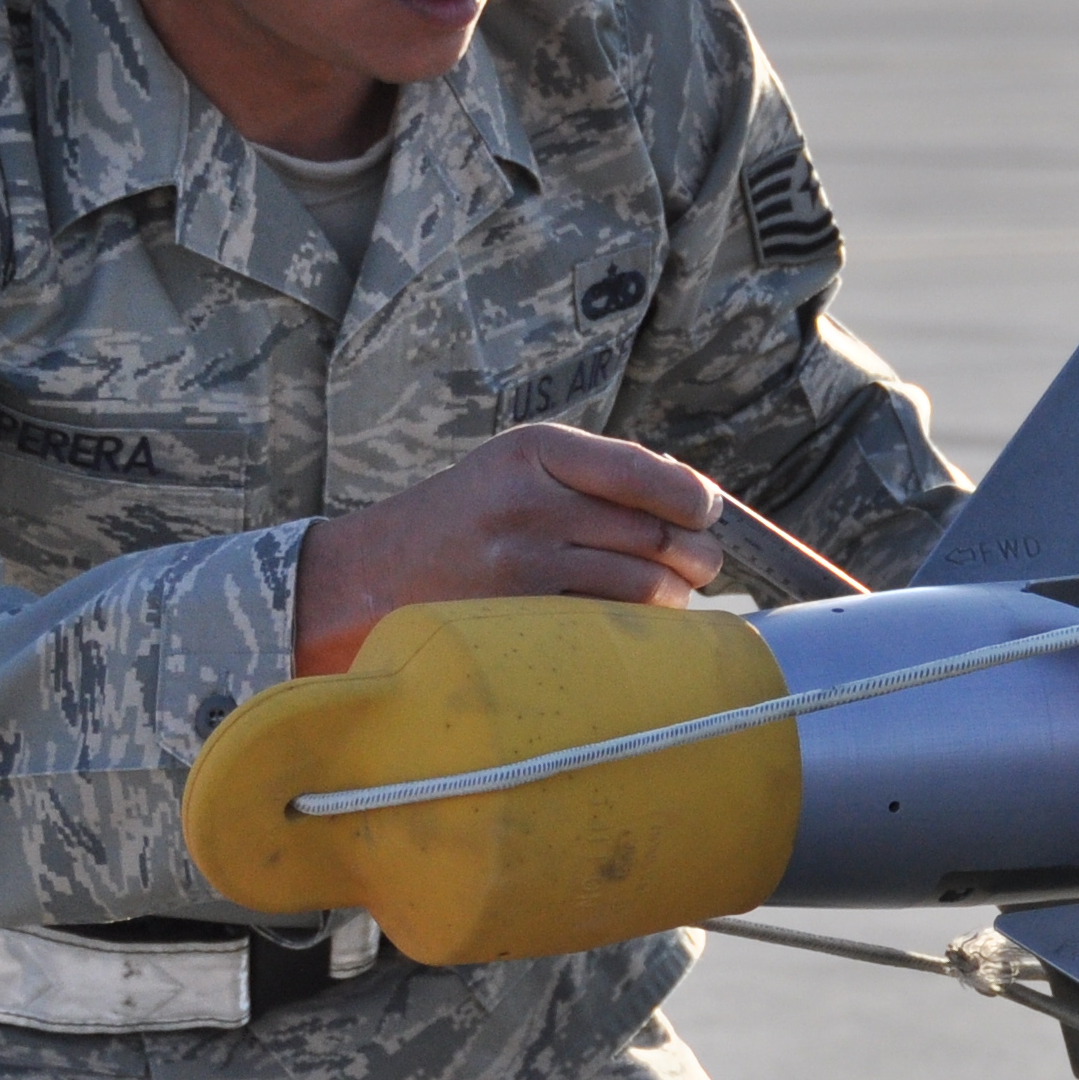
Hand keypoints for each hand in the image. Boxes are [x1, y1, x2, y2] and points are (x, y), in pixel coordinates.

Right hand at [293, 423, 723, 672]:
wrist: (371, 577)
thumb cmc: (467, 521)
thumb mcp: (518, 470)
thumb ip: (600, 474)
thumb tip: (698, 498)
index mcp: (534, 452)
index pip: (646, 473)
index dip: (694, 500)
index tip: (707, 512)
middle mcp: (531, 503)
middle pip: (657, 533)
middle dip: (695, 554)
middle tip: (698, 562)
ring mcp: (525, 567)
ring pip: (645, 585)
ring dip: (673, 595)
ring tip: (666, 592)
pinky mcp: (523, 622)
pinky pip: (612, 625)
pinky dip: (637, 627)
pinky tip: (628, 621)